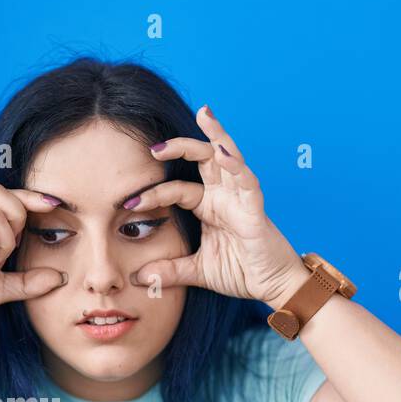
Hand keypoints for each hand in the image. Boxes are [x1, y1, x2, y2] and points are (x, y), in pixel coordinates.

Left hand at [128, 104, 307, 309]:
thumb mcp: (196, 271)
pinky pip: (247, 180)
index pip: (176, 190)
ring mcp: (240, 198)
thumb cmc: (240, 272)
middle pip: (201, 159)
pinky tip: (223, 152)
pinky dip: (236, 165)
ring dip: (215, 136)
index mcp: (208, 207)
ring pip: (228, 157)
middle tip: (154, 147)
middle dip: (179, 148)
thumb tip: (137, 278)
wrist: (271, 287)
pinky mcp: (256, 208)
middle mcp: (223, 196)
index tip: (128, 203)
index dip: (154, 194)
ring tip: (203, 114)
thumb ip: (168, 271)